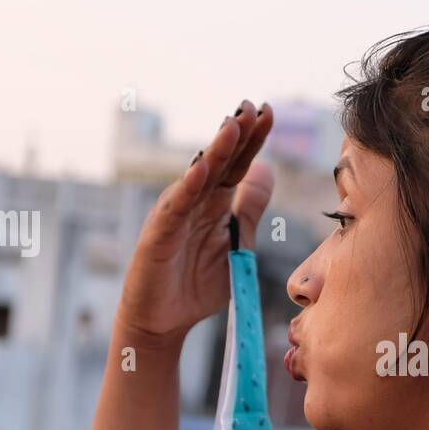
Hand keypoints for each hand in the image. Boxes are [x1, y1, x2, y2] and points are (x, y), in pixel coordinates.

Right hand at [117, 100, 274, 344]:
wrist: (163, 322)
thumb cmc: (196, 284)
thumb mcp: (236, 245)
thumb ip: (249, 209)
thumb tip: (266, 168)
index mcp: (216, 204)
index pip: (238, 165)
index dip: (253, 140)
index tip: (269, 112)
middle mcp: (196, 203)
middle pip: (220, 163)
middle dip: (236, 134)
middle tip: (252, 107)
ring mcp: (176, 216)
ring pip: (198, 178)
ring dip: (215, 151)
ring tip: (232, 125)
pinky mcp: (159, 235)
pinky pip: (175, 207)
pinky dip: (188, 187)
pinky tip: (201, 169)